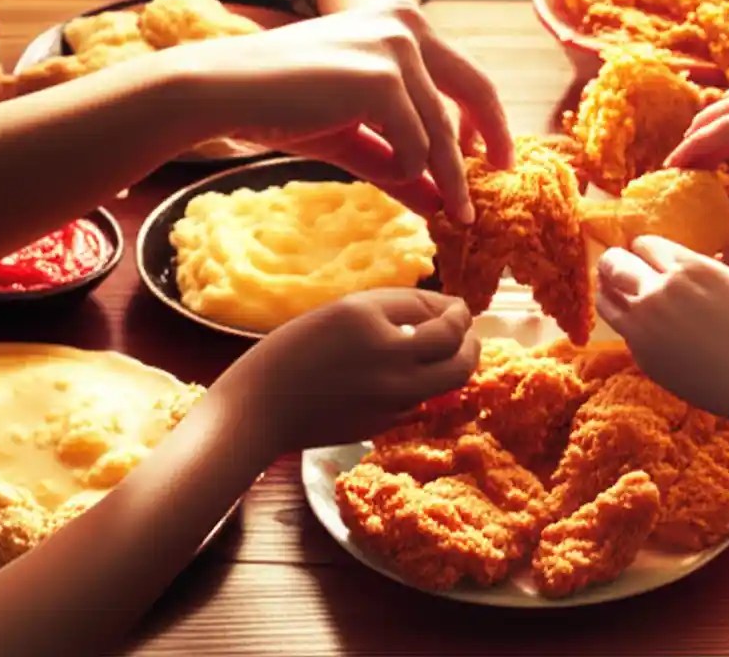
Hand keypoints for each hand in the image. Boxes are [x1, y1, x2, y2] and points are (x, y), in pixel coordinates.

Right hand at [166, 3, 512, 221]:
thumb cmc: (284, 107)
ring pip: (443, 131)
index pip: (466, 74)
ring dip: (450, 179)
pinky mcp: (382, 79)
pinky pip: (416, 144)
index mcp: (403, 24)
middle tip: (499, 185)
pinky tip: (390, 174)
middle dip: (493, 142)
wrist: (226, 92)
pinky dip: (408, 170)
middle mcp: (408, 26)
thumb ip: (400, 163)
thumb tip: (443, 203)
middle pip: (474, 92)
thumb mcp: (355, 137)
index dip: (488, 119)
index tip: (494, 157)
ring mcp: (396, 49)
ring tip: (455, 214)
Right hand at [211, 289, 479, 451]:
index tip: (456, 309)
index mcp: (368, 315)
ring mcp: (391, 391)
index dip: (453, 309)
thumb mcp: (336, 315)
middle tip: (468, 329)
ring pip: (454, 377)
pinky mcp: (387, 420)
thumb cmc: (289, 355)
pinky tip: (417, 380)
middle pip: (457, 343)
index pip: (435, 309)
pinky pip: (426, 401)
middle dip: (470, 334)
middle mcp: (387, 352)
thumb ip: (387, 314)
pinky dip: (430, 388)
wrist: (258, 409)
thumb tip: (440, 318)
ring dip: (463, 361)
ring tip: (458, 354)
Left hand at [595, 236, 728, 425]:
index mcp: (690, 268)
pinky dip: (625, 321)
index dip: (644, 250)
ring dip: (606, 289)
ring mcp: (648, 327)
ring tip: (609, 288)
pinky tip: (637, 322)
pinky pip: (623, 330)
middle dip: (614, 262)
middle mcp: (662, 292)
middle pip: (615, 264)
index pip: (644, 244)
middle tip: (614, 264)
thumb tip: (672, 266)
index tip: (644, 255)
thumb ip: (698, 271)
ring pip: (605, 298)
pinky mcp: (644, 357)